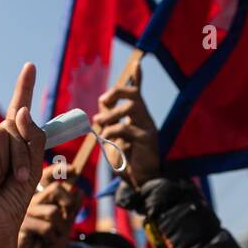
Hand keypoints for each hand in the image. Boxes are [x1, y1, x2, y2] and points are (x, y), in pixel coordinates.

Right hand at [0, 62, 46, 244]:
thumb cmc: (12, 202)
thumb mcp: (32, 170)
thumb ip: (31, 140)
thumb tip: (19, 111)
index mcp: (10, 144)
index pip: (16, 111)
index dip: (23, 88)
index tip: (30, 66)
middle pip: (14, 128)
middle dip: (23, 156)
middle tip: (16, 180)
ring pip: (1, 139)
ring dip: (9, 166)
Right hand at [17, 170, 82, 247]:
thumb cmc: (42, 247)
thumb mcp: (63, 227)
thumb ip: (70, 210)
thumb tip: (79, 191)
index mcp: (37, 198)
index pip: (46, 176)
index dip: (60, 169)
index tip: (74, 170)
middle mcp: (28, 201)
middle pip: (55, 189)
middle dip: (69, 204)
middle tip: (67, 217)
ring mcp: (23, 212)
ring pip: (54, 212)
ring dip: (59, 229)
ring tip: (50, 238)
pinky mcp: (20, 225)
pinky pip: (46, 227)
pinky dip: (50, 239)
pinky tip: (40, 244)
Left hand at [93, 61, 158, 188]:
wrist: (141, 183)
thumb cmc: (128, 163)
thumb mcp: (115, 140)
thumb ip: (110, 123)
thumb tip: (102, 106)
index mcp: (140, 120)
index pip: (138, 95)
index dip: (138, 79)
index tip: (137, 64)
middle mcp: (146, 121)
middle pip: (134, 96)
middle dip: (117, 93)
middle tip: (103, 102)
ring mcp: (148, 130)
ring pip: (131, 108)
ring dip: (110, 115)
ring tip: (99, 124)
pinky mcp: (147, 141)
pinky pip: (126, 128)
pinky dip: (112, 132)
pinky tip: (108, 141)